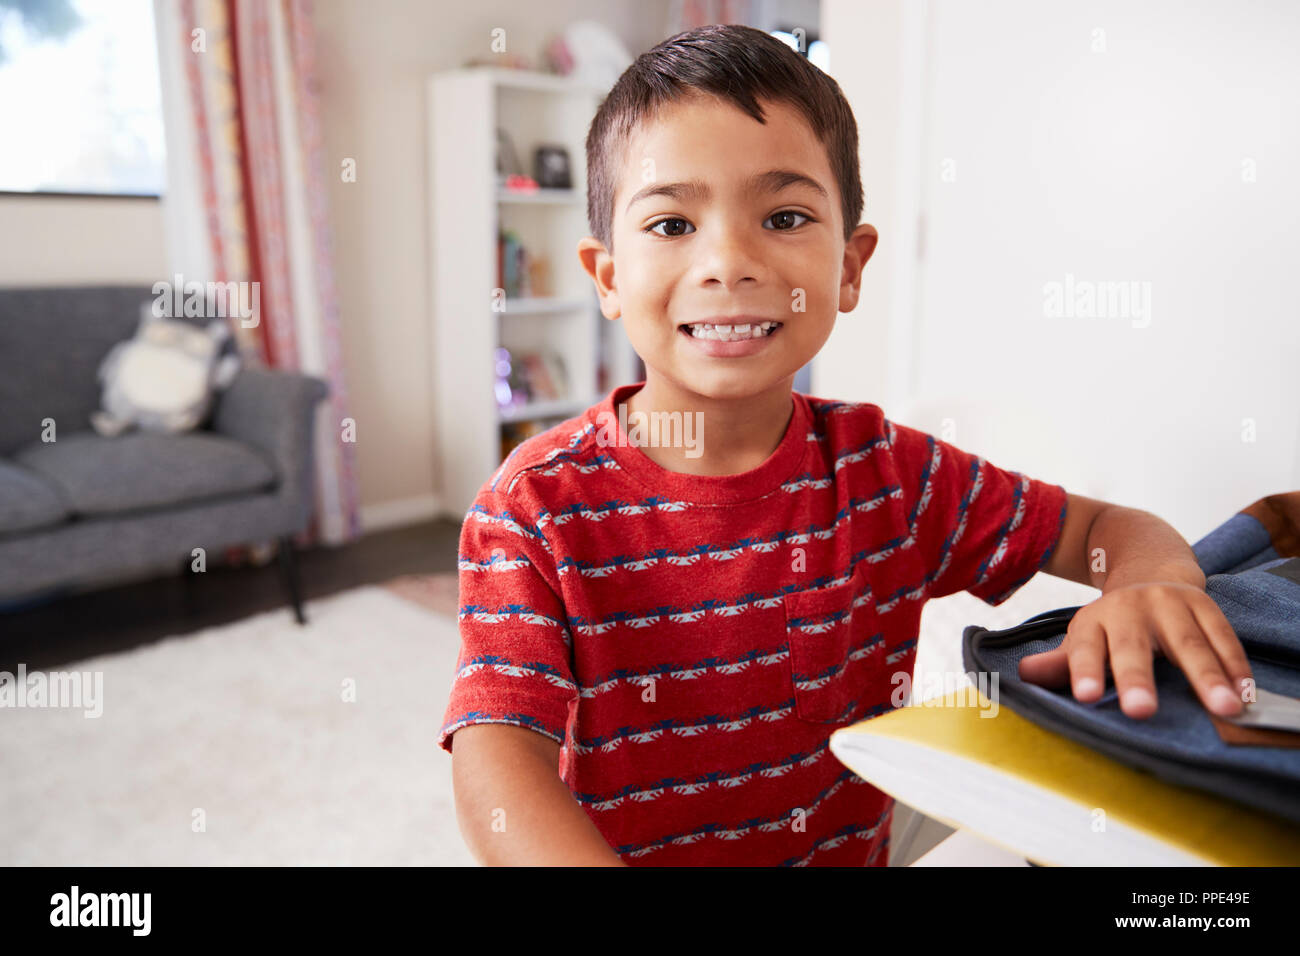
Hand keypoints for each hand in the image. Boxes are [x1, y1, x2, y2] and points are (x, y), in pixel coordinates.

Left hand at [1019, 581, 1253, 719]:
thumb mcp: (1085, 638)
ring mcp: (1170, 604)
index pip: (1085, 649)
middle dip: (1136, 678)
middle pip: (1132, 647)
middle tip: (1140, 711)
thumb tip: (1023, 676)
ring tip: (1222, 708)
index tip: (1083, 697)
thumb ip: (1061, 664)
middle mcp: (1130, 610)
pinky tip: (1245, 692)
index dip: (1082, 671)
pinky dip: (1236, 665)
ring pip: (1187, 643)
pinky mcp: (1205, 605)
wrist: (1151, 569)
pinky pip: (1222, 637)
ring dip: (1206, 676)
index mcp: (1094, 622)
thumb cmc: (1114, 624)